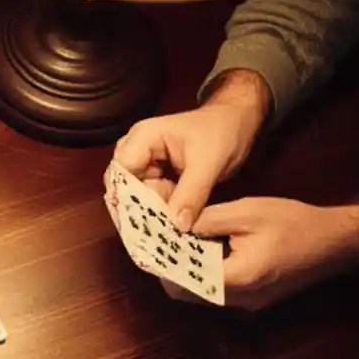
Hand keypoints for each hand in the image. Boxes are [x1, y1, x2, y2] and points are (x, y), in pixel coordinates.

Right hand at [113, 69, 269, 231]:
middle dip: (135, 209)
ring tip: (158, 235)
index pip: (121, 171)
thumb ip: (192, 194)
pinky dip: (158, 211)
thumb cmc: (223, 133)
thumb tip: (178, 226)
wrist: (237, 122)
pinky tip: (166, 227)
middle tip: (148, 235)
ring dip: (147, 213)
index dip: (125, 197)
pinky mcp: (156, 174)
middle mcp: (137, 149)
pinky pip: (150, 196)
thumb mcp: (210, 163)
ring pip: (136, 194)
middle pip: (123, 184)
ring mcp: (145, 162)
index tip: (137, 224)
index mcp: (143, 138)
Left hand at [170, 197, 358, 310]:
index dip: (162, 264)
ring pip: (201, 294)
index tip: (148, 246)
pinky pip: (218, 292)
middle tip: (159, 243)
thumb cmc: (295, 223)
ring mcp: (247, 304)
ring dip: (186, 272)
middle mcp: (239, 300)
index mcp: (236, 279)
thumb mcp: (247, 212)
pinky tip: (200, 251)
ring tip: (175, 244)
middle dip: (170, 269)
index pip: (183, 281)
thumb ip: (207, 220)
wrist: (337, 242)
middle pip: (188, 293)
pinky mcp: (253, 300)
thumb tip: (173, 225)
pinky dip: (204, 275)